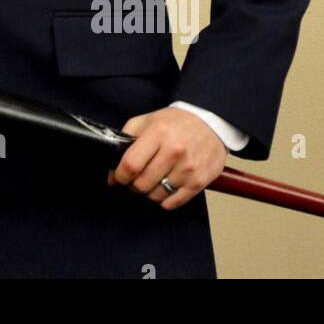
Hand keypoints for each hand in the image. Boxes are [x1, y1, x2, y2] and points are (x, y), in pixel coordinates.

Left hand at [107, 107, 226, 210]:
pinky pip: (173, 203)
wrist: (210, 124)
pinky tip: (165, 187)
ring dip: (149, 192)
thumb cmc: (175, 123)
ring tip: (153, 180)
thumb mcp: (147, 121)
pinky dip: (165, 200)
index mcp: (159, 133)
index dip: (120, 175)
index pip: (131, 164)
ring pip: (156, 195)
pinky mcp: (199, 182)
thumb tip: (112, 174)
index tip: (119, 177)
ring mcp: (188, 168)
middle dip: (133, 185)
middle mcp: (174, 151)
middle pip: (142, 183)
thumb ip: (125, 141)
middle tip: (137, 178)